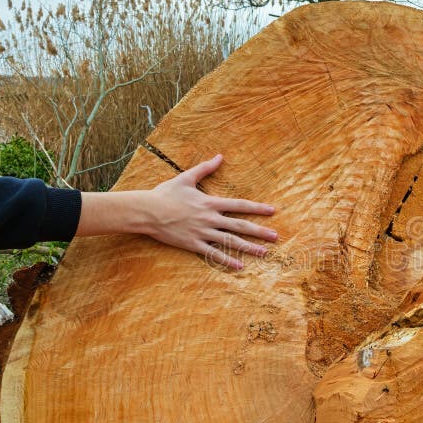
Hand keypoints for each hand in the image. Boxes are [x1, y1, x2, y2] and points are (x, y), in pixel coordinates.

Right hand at [144, 155, 277, 269]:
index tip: (272, 211)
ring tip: (265, 253)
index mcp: (210, 202)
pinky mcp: (193, 244)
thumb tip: (220, 156)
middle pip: (240, 226)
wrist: (146, 211)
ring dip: (249, 248)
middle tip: (276, 237)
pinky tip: (240, 266)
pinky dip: (227, 260)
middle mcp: (210, 218)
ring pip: (230, 241)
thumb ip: (205, 168)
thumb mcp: (186, 178)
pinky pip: (213, 254)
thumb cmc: (165, 194)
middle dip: (260, 231)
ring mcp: (202, 232)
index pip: (240, 206)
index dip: (257, 208)